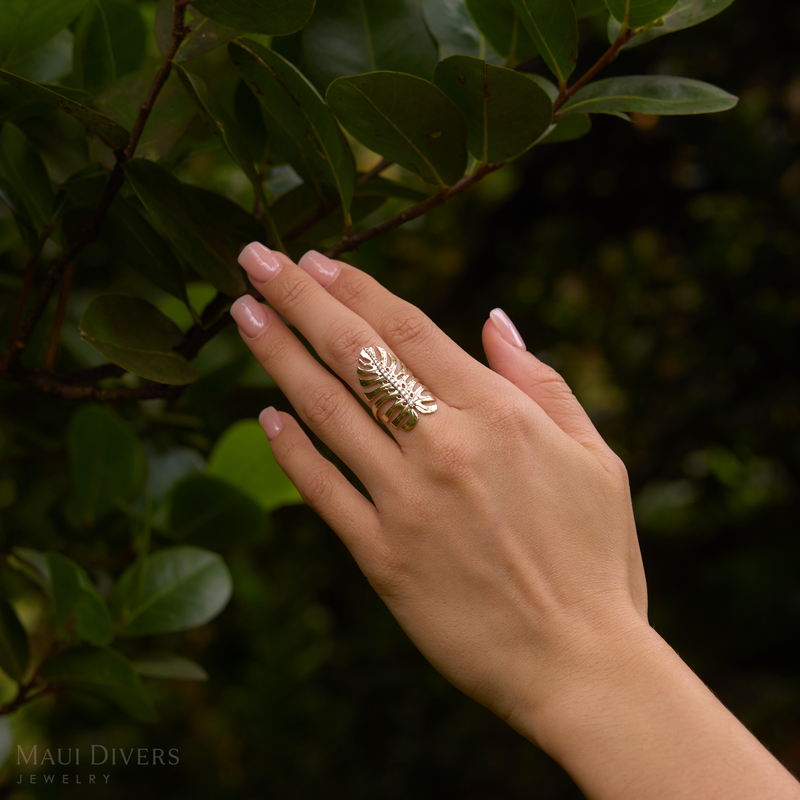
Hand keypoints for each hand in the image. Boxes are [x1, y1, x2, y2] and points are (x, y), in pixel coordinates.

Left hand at [229, 242, 647, 731]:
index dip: (355, 288)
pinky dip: (291, 450)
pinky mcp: (382, 558)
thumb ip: (540, 381)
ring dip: (278, 357)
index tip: (315, 260)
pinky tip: (264, 416)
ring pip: (327, 412)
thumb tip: (495, 319)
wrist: (580, 665)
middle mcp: (445, 447)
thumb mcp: (597, 457)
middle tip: (255, 259)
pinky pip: (323, 492)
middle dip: (298, 299)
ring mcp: (407, 503)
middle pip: (354, 354)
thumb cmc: (598, 560)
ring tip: (242, 315)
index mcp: (500, 415)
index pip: (408, 329)